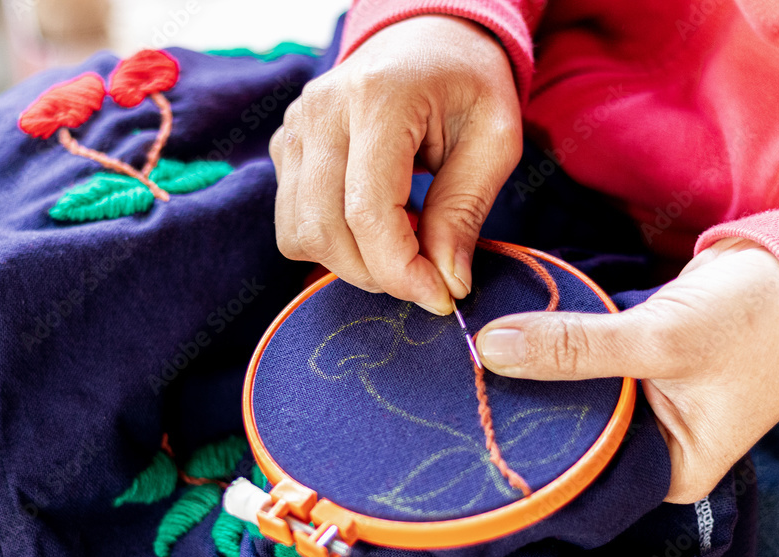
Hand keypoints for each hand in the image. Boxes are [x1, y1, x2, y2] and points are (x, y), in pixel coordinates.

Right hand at [270, 16, 521, 314]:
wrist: (425, 39)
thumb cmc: (467, 83)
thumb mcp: (495, 140)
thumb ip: (464, 212)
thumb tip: (445, 283)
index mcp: (378, 99)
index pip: (367, 212)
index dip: (401, 270)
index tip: (440, 296)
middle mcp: (321, 112)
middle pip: (325, 232)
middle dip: (378, 274)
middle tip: (426, 276)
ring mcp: (294, 129)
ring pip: (299, 236)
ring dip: (352, 263)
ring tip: (401, 242)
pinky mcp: (284, 148)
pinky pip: (293, 224)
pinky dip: (333, 243)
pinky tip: (373, 224)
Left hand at [475, 239, 778, 502]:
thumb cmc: (755, 315)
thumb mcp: (663, 338)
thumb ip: (579, 347)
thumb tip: (493, 348)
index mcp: (672, 471)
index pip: (585, 478)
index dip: (532, 450)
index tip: (478, 421)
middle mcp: (655, 449)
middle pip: (573, 439)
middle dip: (528, 411)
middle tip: (467, 388)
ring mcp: (643, 410)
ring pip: (573, 401)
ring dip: (536, 378)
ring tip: (479, 365)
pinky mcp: (632, 372)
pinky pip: (582, 370)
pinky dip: (556, 354)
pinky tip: (513, 341)